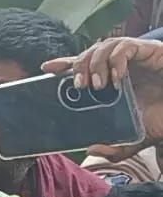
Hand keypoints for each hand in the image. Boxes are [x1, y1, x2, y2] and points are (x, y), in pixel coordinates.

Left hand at [42, 37, 162, 153]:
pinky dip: (117, 60)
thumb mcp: (137, 137)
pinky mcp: (150, 51)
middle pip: (88, 53)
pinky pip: (125, 47)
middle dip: (78, 66)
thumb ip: (116, 147)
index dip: (65, 63)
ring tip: (97, 86)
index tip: (47, 68)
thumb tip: (92, 150)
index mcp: (112, 80)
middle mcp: (120, 65)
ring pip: (104, 46)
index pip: (82, 66)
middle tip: (78, 86)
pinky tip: (118, 78)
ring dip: (95, 64)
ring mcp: (134, 56)